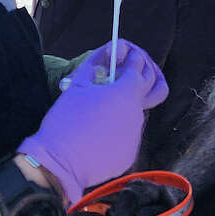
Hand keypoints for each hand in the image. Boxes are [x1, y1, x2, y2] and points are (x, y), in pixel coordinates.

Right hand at [21, 40, 167, 205]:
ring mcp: (136, 134)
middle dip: (146, 71)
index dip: (133, 56)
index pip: (139, 66)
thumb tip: (113, 51)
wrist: (59, 164)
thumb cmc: (65, 121)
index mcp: (126, 92)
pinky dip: (120, 125)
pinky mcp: (130, 152)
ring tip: (110, 100)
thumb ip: (98, 63)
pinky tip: (102, 127)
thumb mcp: (77, 84)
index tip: (126, 54)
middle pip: (155, 85)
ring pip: (140, 111)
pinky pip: (129, 133)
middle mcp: (138, 112)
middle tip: (131, 68)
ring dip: (130, 101)